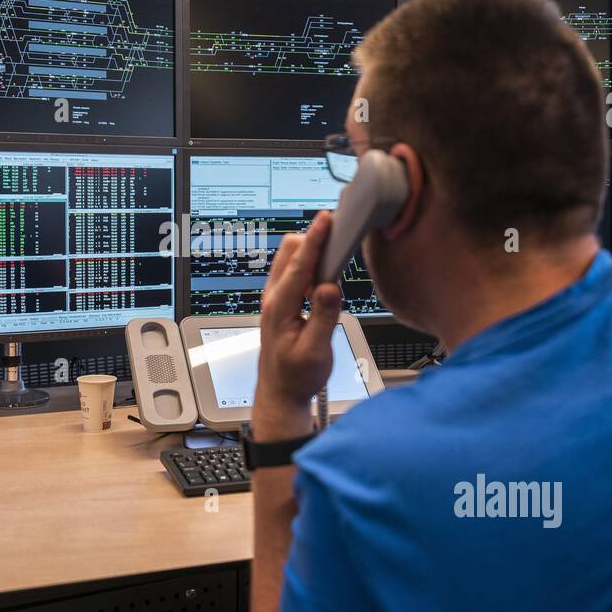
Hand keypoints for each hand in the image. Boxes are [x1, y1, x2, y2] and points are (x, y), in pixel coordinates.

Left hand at [252, 211, 342, 440]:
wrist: (281, 392)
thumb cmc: (297, 377)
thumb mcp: (316, 352)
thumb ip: (324, 318)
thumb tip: (330, 288)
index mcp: (279, 308)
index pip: (298, 265)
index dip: (315, 239)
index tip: (325, 219)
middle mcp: (273, 298)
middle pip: (290, 252)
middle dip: (313, 239)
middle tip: (338, 235)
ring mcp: (275, 298)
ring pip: (290, 259)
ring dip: (312, 253)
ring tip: (335, 260)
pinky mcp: (282, 302)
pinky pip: (294, 272)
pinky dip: (310, 267)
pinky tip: (324, 280)